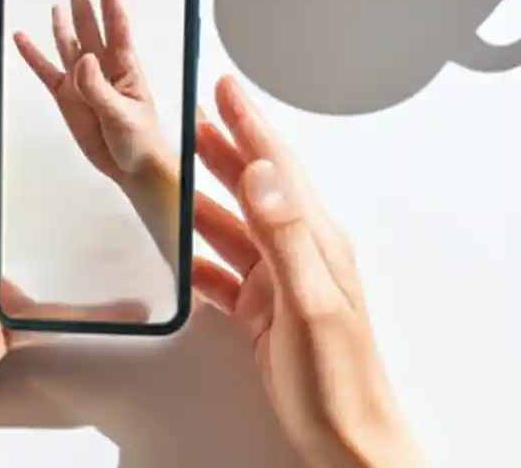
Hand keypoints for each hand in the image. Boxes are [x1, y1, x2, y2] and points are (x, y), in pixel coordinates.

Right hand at [13, 0, 173, 188]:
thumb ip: (99, 89)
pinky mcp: (68, 97)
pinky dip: (34, 55)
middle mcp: (102, 67)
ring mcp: (83, 81)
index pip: (117, 24)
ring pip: (70, 43)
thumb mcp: (122, 115)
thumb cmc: (140, 141)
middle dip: (84, 0)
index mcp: (124, 67)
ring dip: (64, 21)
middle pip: (91, 26)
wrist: (131, 168)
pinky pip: (47, 71)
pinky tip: (24, 39)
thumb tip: (83, 61)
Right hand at [192, 76, 426, 467]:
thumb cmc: (340, 382)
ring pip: (229, 225)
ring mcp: (279, 282)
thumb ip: (284, 235)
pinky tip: (175, 248)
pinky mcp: (262, 312)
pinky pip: (219, 273)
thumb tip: (262, 173)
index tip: (227, 88)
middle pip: (251, 187)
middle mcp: (297, 253)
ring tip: (172, 169)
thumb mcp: (311, 301)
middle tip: (192, 115)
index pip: (277, 167)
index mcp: (315, 240)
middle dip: (221, 147)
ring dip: (200, 195)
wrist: (349, 442)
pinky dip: (193, 255)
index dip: (250, 124)